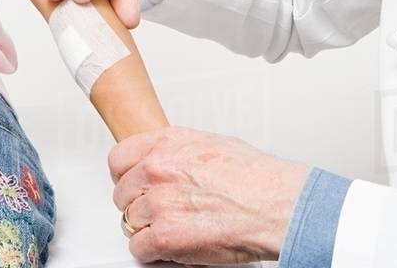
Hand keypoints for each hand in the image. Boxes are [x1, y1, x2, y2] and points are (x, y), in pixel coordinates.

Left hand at [108, 126, 310, 263]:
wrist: (276, 204)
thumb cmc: (257, 177)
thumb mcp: (213, 143)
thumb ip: (181, 151)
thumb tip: (171, 159)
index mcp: (168, 144)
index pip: (119, 158)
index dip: (126, 175)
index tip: (134, 184)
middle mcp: (157, 169)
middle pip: (122, 194)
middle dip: (139, 205)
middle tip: (161, 212)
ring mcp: (158, 203)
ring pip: (129, 222)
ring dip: (149, 229)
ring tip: (176, 229)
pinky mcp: (164, 236)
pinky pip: (139, 248)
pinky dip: (154, 253)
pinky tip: (175, 246)